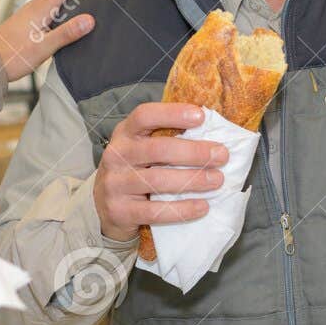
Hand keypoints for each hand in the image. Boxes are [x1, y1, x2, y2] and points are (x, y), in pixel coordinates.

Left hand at [0, 0, 101, 80]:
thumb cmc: (12, 56)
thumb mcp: (42, 47)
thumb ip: (66, 33)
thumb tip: (90, 20)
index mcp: (41, 7)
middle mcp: (37, 5)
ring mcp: (33, 12)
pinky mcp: (31, 21)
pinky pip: (54, 7)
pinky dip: (68, 6)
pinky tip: (75, 17)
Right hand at [94, 102, 230, 241]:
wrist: (103, 207)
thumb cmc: (134, 170)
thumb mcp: (141, 148)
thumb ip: (166, 138)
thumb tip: (212, 135)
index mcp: (125, 134)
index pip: (144, 115)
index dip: (172, 113)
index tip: (200, 116)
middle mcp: (116, 155)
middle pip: (157, 149)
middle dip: (194, 152)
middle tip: (222, 155)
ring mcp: (115, 184)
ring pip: (158, 181)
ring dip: (193, 180)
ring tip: (217, 180)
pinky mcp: (120, 211)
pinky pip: (155, 211)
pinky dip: (182, 210)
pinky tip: (202, 206)